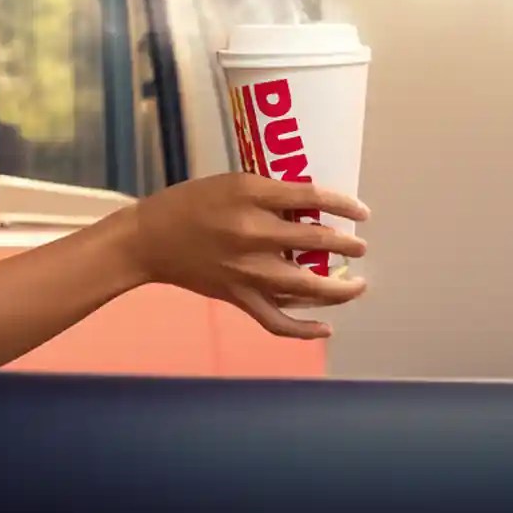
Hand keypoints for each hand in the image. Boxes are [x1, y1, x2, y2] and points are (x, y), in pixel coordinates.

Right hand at [126, 173, 369, 338]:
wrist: (150, 240)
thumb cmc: (190, 204)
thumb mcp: (232, 183)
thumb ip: (270, 196)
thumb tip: (312, 209)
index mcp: (251, 195)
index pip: (311, 198)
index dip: (344, 205)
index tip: (362, 212)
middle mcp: (253, 233)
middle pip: (317, 240)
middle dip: (348, 245)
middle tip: (360, 247)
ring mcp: (248, 270)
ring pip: (307, 286)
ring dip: (340, 288)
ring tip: (357, 285)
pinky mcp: (239, 296)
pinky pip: (277, 320)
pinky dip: (304, 329)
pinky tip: (327, 328)